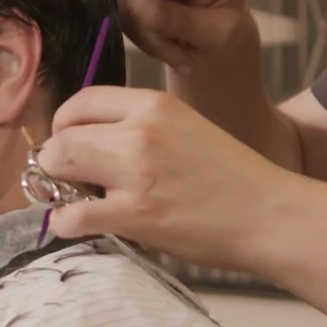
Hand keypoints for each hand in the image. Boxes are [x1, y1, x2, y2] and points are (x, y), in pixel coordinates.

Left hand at [37, 86, 308, 271]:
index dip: (66, 126)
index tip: (71, 144)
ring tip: (79, 201)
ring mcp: (134, 172)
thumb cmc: (233, 177)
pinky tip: (82, 225)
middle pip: (62, 136)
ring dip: (59, 187)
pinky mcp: (133, 214)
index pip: (82, 101)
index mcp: (155, 105)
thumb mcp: (188, 129)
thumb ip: (141, 129)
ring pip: (58, 167)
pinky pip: (70, 215)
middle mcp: (140, 131)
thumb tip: (91, 145)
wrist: (270, 215)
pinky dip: (66, 223)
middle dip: (57, 159)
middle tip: (71, 178)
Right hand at [114, 0, 255, 75]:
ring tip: (175, 40)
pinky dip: (136, 30)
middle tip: (168, 36)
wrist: (207, 46)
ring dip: (146, 24)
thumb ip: (184, 21)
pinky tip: (158, 37)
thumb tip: (144, 9)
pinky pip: (116, 5)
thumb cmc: (224, 32)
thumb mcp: (219, 35)